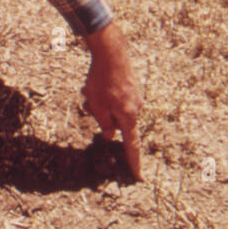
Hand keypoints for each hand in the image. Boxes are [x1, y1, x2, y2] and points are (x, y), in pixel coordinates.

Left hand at [80, 20, 143, 179]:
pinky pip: (118, 99)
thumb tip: (111, 136)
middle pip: (119, 124)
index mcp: (128, 116)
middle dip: (103, 117)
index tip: (138, 176)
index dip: (134, 162)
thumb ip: (105, 124)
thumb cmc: (102, 80)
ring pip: (116, 109)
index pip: (132, 146)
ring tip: (90, 90)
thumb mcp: (98, 106)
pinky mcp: (132, 87)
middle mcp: (136, 108)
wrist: (111, 51)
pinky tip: (97, 83)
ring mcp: (136, 97)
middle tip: (89, 103)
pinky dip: (106, 96)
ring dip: (102, 104)